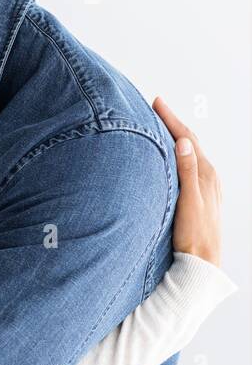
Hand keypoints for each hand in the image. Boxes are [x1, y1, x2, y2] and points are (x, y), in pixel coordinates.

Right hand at [153, 97, 221, 265]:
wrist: (202, 262)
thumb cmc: (195, 235)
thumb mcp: (190, 201)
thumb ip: (187, 171)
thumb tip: (184, 141)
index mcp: (206, 174)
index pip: (186, 138)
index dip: (171, 119)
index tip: (156, 101)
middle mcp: (208, 177)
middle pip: (189, 142)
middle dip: (173, 124)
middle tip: (156, 108)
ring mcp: (205, 187)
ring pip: (189, 154)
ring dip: (175, 138)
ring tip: (159, 127)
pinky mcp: (200, 197)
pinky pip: (189, 167)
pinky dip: (177, 155)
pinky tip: (169, 158)